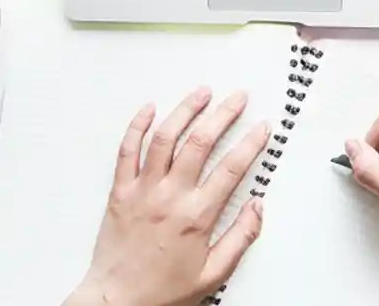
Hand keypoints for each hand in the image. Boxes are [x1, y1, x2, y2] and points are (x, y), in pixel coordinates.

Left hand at [65, 88, 270, 305]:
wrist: (116, 302)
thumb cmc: (162, 292)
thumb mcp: (213, 274)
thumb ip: (240, 238)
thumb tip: (258, 207)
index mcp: (196, 217)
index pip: (231, 168)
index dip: (251, 143)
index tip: (262, 128)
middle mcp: (170, 197)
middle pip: (200, 142)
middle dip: (223, 114)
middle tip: (237, 98)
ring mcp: (142, 190)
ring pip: (164, 138)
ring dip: (185, 110)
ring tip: (201, 93)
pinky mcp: (120, 192)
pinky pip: (126, 150)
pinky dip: (137, 126)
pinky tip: (149, 109)